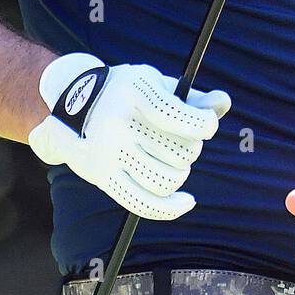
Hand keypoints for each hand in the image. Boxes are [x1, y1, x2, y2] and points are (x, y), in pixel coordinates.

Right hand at [28, 53, 230, 219]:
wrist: (72, 102)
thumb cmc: (128, 94)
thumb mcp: (157, 85)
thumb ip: (193, 98)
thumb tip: (223, 103)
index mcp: (135, 90)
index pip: (179, 116)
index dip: (203, 124)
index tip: (206, 124)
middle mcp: (119, 121)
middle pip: (181, 152)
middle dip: (191, 148)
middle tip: (180, 140)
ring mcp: (109, 152)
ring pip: (169, 179)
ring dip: (181, 174)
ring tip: (174, 162)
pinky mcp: (102, 177)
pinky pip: (143, 203)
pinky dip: (171, 208)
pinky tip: (187, 202)